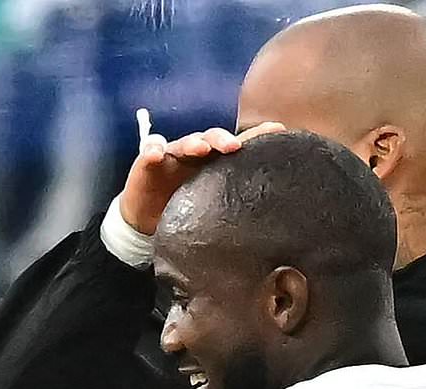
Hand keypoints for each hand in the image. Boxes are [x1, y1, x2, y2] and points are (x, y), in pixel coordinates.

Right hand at [120, 122, 286, 235]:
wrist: (147, 222)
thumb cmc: (186, 211)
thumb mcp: (213, 209)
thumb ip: (237, 205)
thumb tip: (278, 214)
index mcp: (215, 163)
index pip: (237, 145)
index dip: (256, 136)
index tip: (277, 129)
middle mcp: (196, 154)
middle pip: (211, 139)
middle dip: (223, 140)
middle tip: (234, 146)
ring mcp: (172, 157)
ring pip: (184, 144)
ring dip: (193, 143)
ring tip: (201, 147)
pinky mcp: (147, 165)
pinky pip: (149, 152)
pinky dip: (152, 150)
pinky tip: (156, 154)